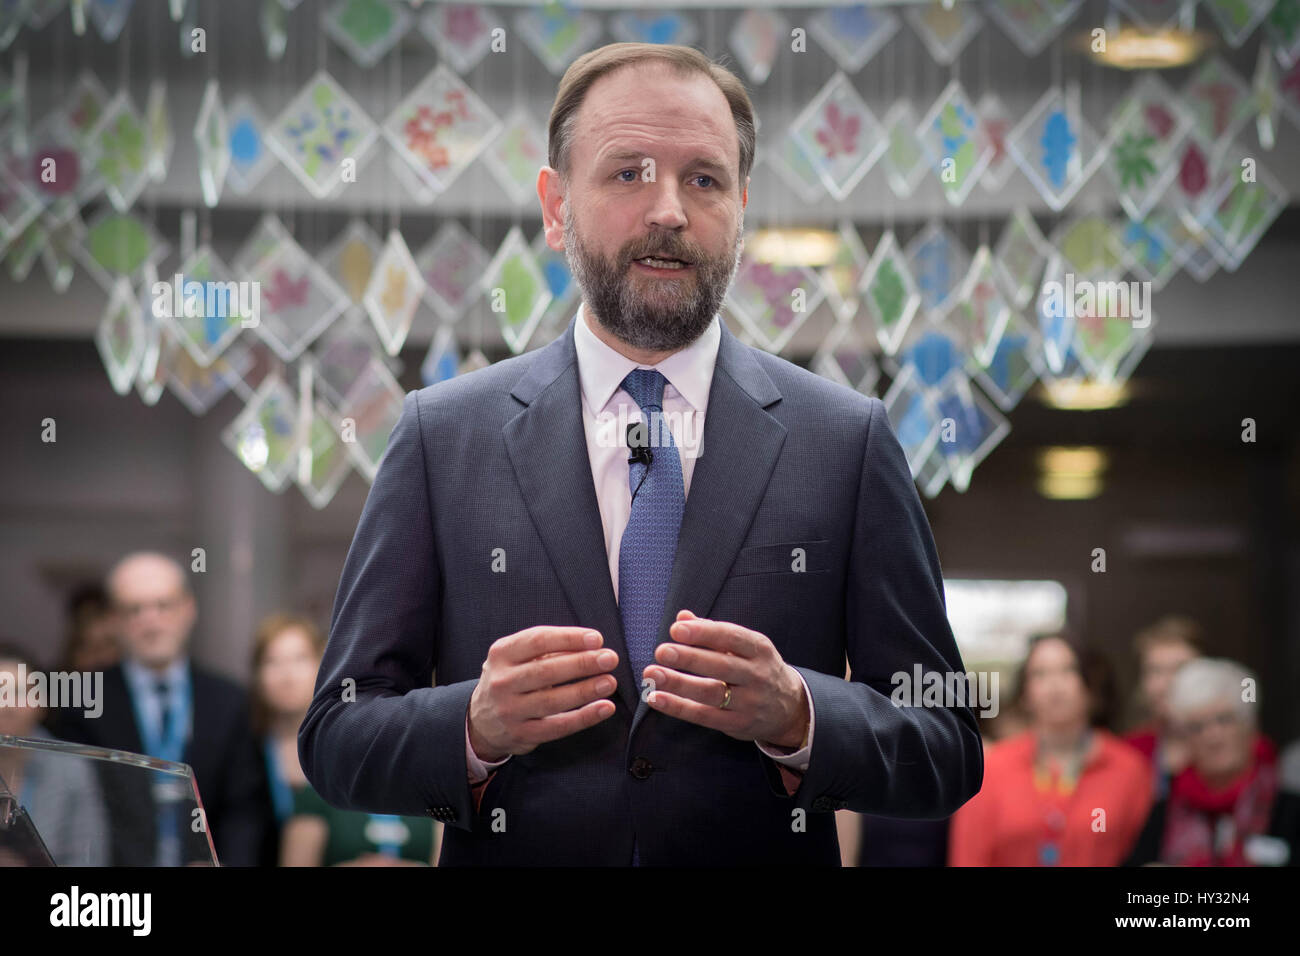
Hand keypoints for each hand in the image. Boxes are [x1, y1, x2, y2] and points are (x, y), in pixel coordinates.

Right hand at [468, 626, 619, 761]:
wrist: (482, 721)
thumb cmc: (511, 680)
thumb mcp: (518, 657)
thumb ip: (550, 649)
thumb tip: (591, 644)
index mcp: (502, 654)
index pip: (537, 640)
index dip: (569, 638)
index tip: (596, 639)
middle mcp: (502, 681)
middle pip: (546, 670)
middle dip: (582, 663)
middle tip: (610, 659)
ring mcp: (510, 710)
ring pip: (552, 700)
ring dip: (585, 690)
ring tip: (609, 682)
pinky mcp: (522, 734)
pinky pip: (558, 727)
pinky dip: (584, 717)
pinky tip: (604, 708)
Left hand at [643, 610, 808, 748]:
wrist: (790, 707)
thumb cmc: (756, 668)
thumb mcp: (744, 647)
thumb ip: (712, 632)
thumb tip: (682, 617)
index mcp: (759, 649)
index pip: (731, 637)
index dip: (703, 633)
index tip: (676, 629)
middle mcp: (757, 675)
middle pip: (721, 666)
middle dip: (690, 658)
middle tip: (662, 651)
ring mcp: (749, 702)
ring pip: (711, 693)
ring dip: (679, 684)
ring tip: (652, 673)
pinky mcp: (737, 724)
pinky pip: (704, 716)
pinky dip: (679, 708)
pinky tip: (657, 698)